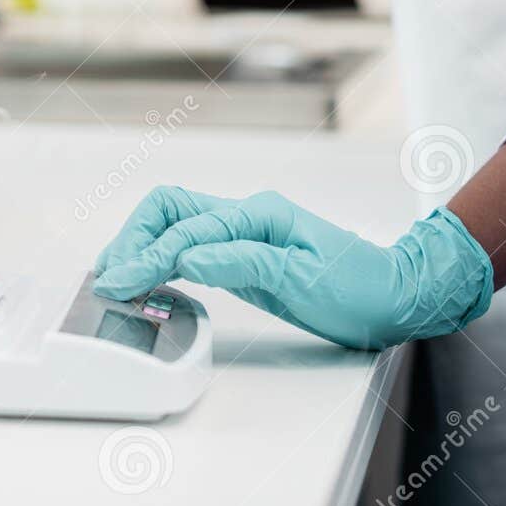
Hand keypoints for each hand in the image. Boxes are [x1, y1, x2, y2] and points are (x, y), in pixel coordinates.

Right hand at [91, 187, 491, 350]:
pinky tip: (149, 279)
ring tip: (115, 276)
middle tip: (108, 276)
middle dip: (132, 238)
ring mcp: (242, 232)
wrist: (397, 296)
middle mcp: (245, 215)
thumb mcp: (304, 279)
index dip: (149, 258)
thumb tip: (190, 258)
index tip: (120, 283)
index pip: (187, 232)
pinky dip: (161, 258)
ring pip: (173, 223)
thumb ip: (244, 264)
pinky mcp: (242, 254)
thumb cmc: (360, 288)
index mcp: (258, 214)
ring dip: (140, 244)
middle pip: (168, 209)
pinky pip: (189, 246)